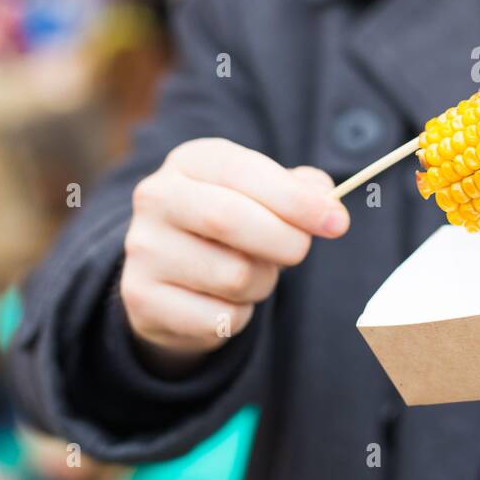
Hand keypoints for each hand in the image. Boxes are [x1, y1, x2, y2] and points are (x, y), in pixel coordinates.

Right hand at [121, 138, 349, 371]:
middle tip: (300, 251)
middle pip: (231, 220)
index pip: (245, 172)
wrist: (171, 276)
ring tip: (251, 272)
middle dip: (285, 241)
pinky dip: (240, 315)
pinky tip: (224, 300)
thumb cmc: (230, 226)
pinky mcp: (143, 300)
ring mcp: (143, 250)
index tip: (337, 222)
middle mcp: (156, 198)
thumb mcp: (262, 194)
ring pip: (234, 275)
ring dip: (263, 282)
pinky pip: (221, 318)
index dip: (297, 199)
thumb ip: (300, 190)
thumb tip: (328, 204)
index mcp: (189, 161)